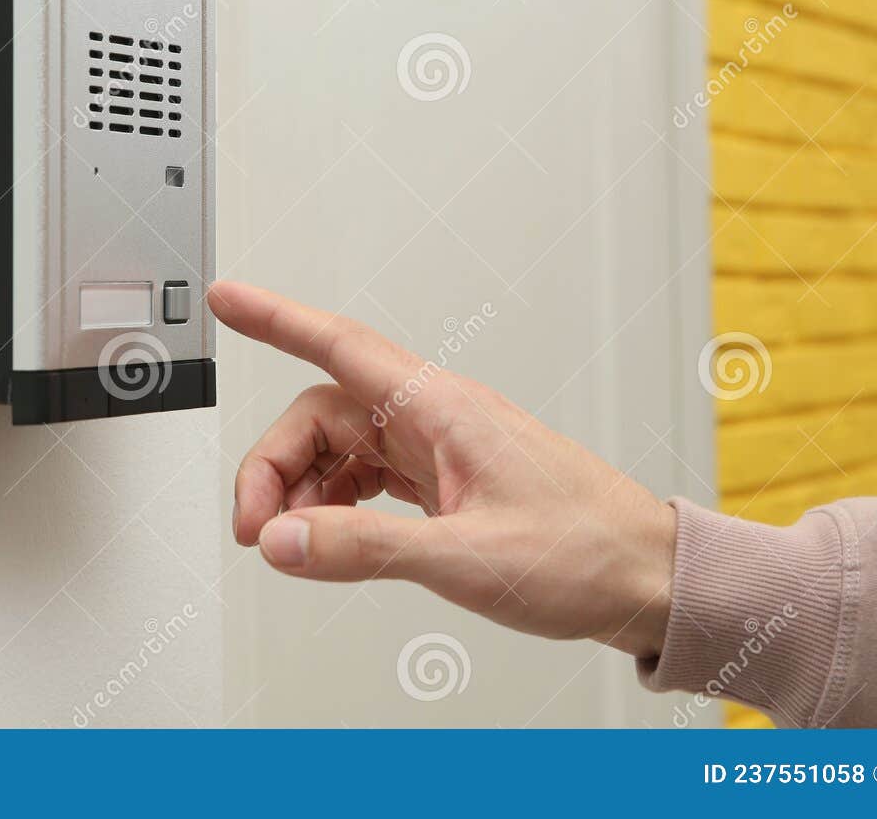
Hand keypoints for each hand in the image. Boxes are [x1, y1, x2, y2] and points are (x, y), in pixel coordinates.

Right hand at [208, 280, 677, 658]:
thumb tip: (283, 541)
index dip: (276, 318)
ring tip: (291, 544)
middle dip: (275, 465)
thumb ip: (364, 548)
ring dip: (304, 490)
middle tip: (256, 530)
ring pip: (343, 447)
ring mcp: (443, 448)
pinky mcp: (449, 480)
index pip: (339, 346)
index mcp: (442, 409)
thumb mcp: (465, 557)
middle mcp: (436, 417)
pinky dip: (338, 505)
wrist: (649, 578)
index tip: (228, 299)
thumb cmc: (586, 554)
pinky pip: (370, 476)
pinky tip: (333, 540)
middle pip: (323, 413)